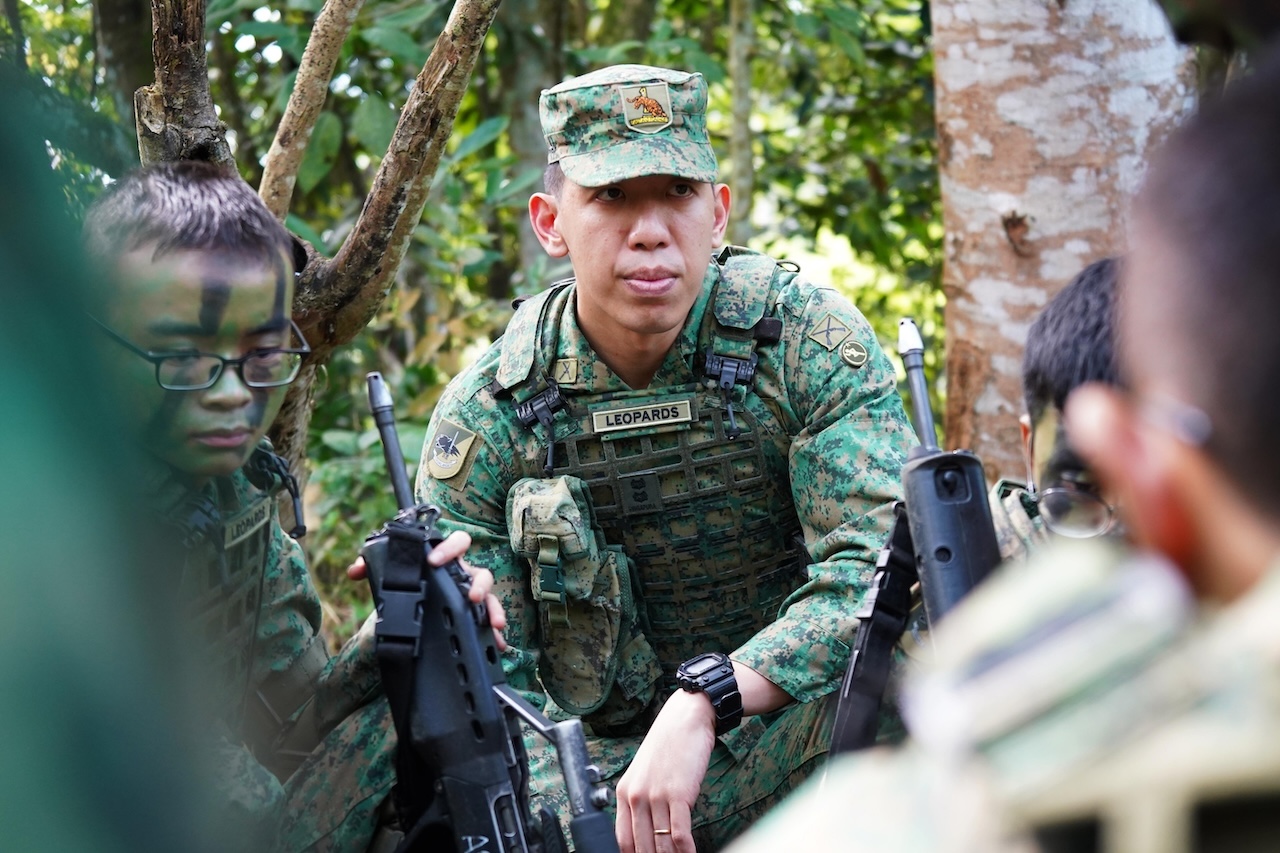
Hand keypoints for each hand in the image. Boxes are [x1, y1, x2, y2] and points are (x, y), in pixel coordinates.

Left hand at [346, 530, 507, 649]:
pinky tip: (496, 644)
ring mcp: (469, 596)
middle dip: (479, 584)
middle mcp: (462, 576)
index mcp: (445, 560)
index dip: (448, 549)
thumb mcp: (388, 572)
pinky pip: (487, 622)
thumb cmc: (407, 579)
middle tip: (471, 597)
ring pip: (489, 598)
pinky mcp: (471, 616)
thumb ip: (370, 566)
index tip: (434, 561)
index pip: (456, 543)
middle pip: (481, 572)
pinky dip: (494, 635)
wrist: (410, 602)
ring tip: (493, 624)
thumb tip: (355, 571)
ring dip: (493, 609)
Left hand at [614, 689, 716, 852]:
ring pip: (660, 845)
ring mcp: (655, 796)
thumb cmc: (669, 746)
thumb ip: (642, 801)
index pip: (622, 840)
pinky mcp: (678, 794)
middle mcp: (636, 796)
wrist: (686, 719)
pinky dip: (685, 851)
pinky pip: (679, 834)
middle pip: (641, 846)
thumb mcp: (645, 773)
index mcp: (624, 793)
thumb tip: (648, 831)